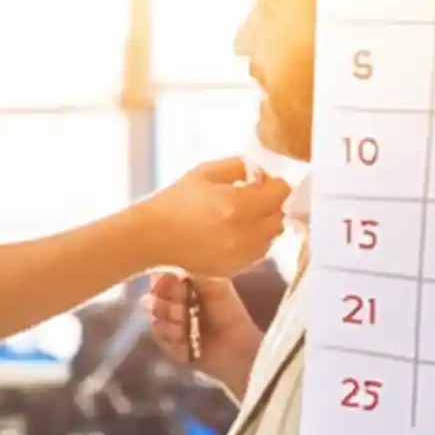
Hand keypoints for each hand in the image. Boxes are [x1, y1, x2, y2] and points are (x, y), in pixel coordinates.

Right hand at [139, 157, 289, 276]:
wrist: (153, 237)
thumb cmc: (176, 201)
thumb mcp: (206, 172)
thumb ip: (238, 166)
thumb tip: (260, 172)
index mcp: (239, 204)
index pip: (281, 192)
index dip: (275, 184)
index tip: (262, 181)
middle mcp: (246, 232)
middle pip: (279, 216)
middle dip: (272, 205)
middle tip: (254, 198)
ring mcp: (242, 255)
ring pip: (272, 237)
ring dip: (265, 224)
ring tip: (244, 217)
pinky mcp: (235, 269)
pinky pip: (259, 254)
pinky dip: (255, 242)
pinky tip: (236, 234)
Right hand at [143, 271, 262, 398]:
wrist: (237, 347)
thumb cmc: (229, 314)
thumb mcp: (215, 287)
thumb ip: (190, 278)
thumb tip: (162, 275)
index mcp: (183, 292)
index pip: (160, 284)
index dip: (163, 287)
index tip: (176, 291)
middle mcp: (173, 310)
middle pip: (155, 304)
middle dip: (169, 307)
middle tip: (185, 311)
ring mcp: (171, 330)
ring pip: (156, 323)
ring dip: (173, 326)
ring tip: (189, 330)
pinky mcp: (172, 350)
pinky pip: (162, 342)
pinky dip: (175, 341)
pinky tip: (188, 343)